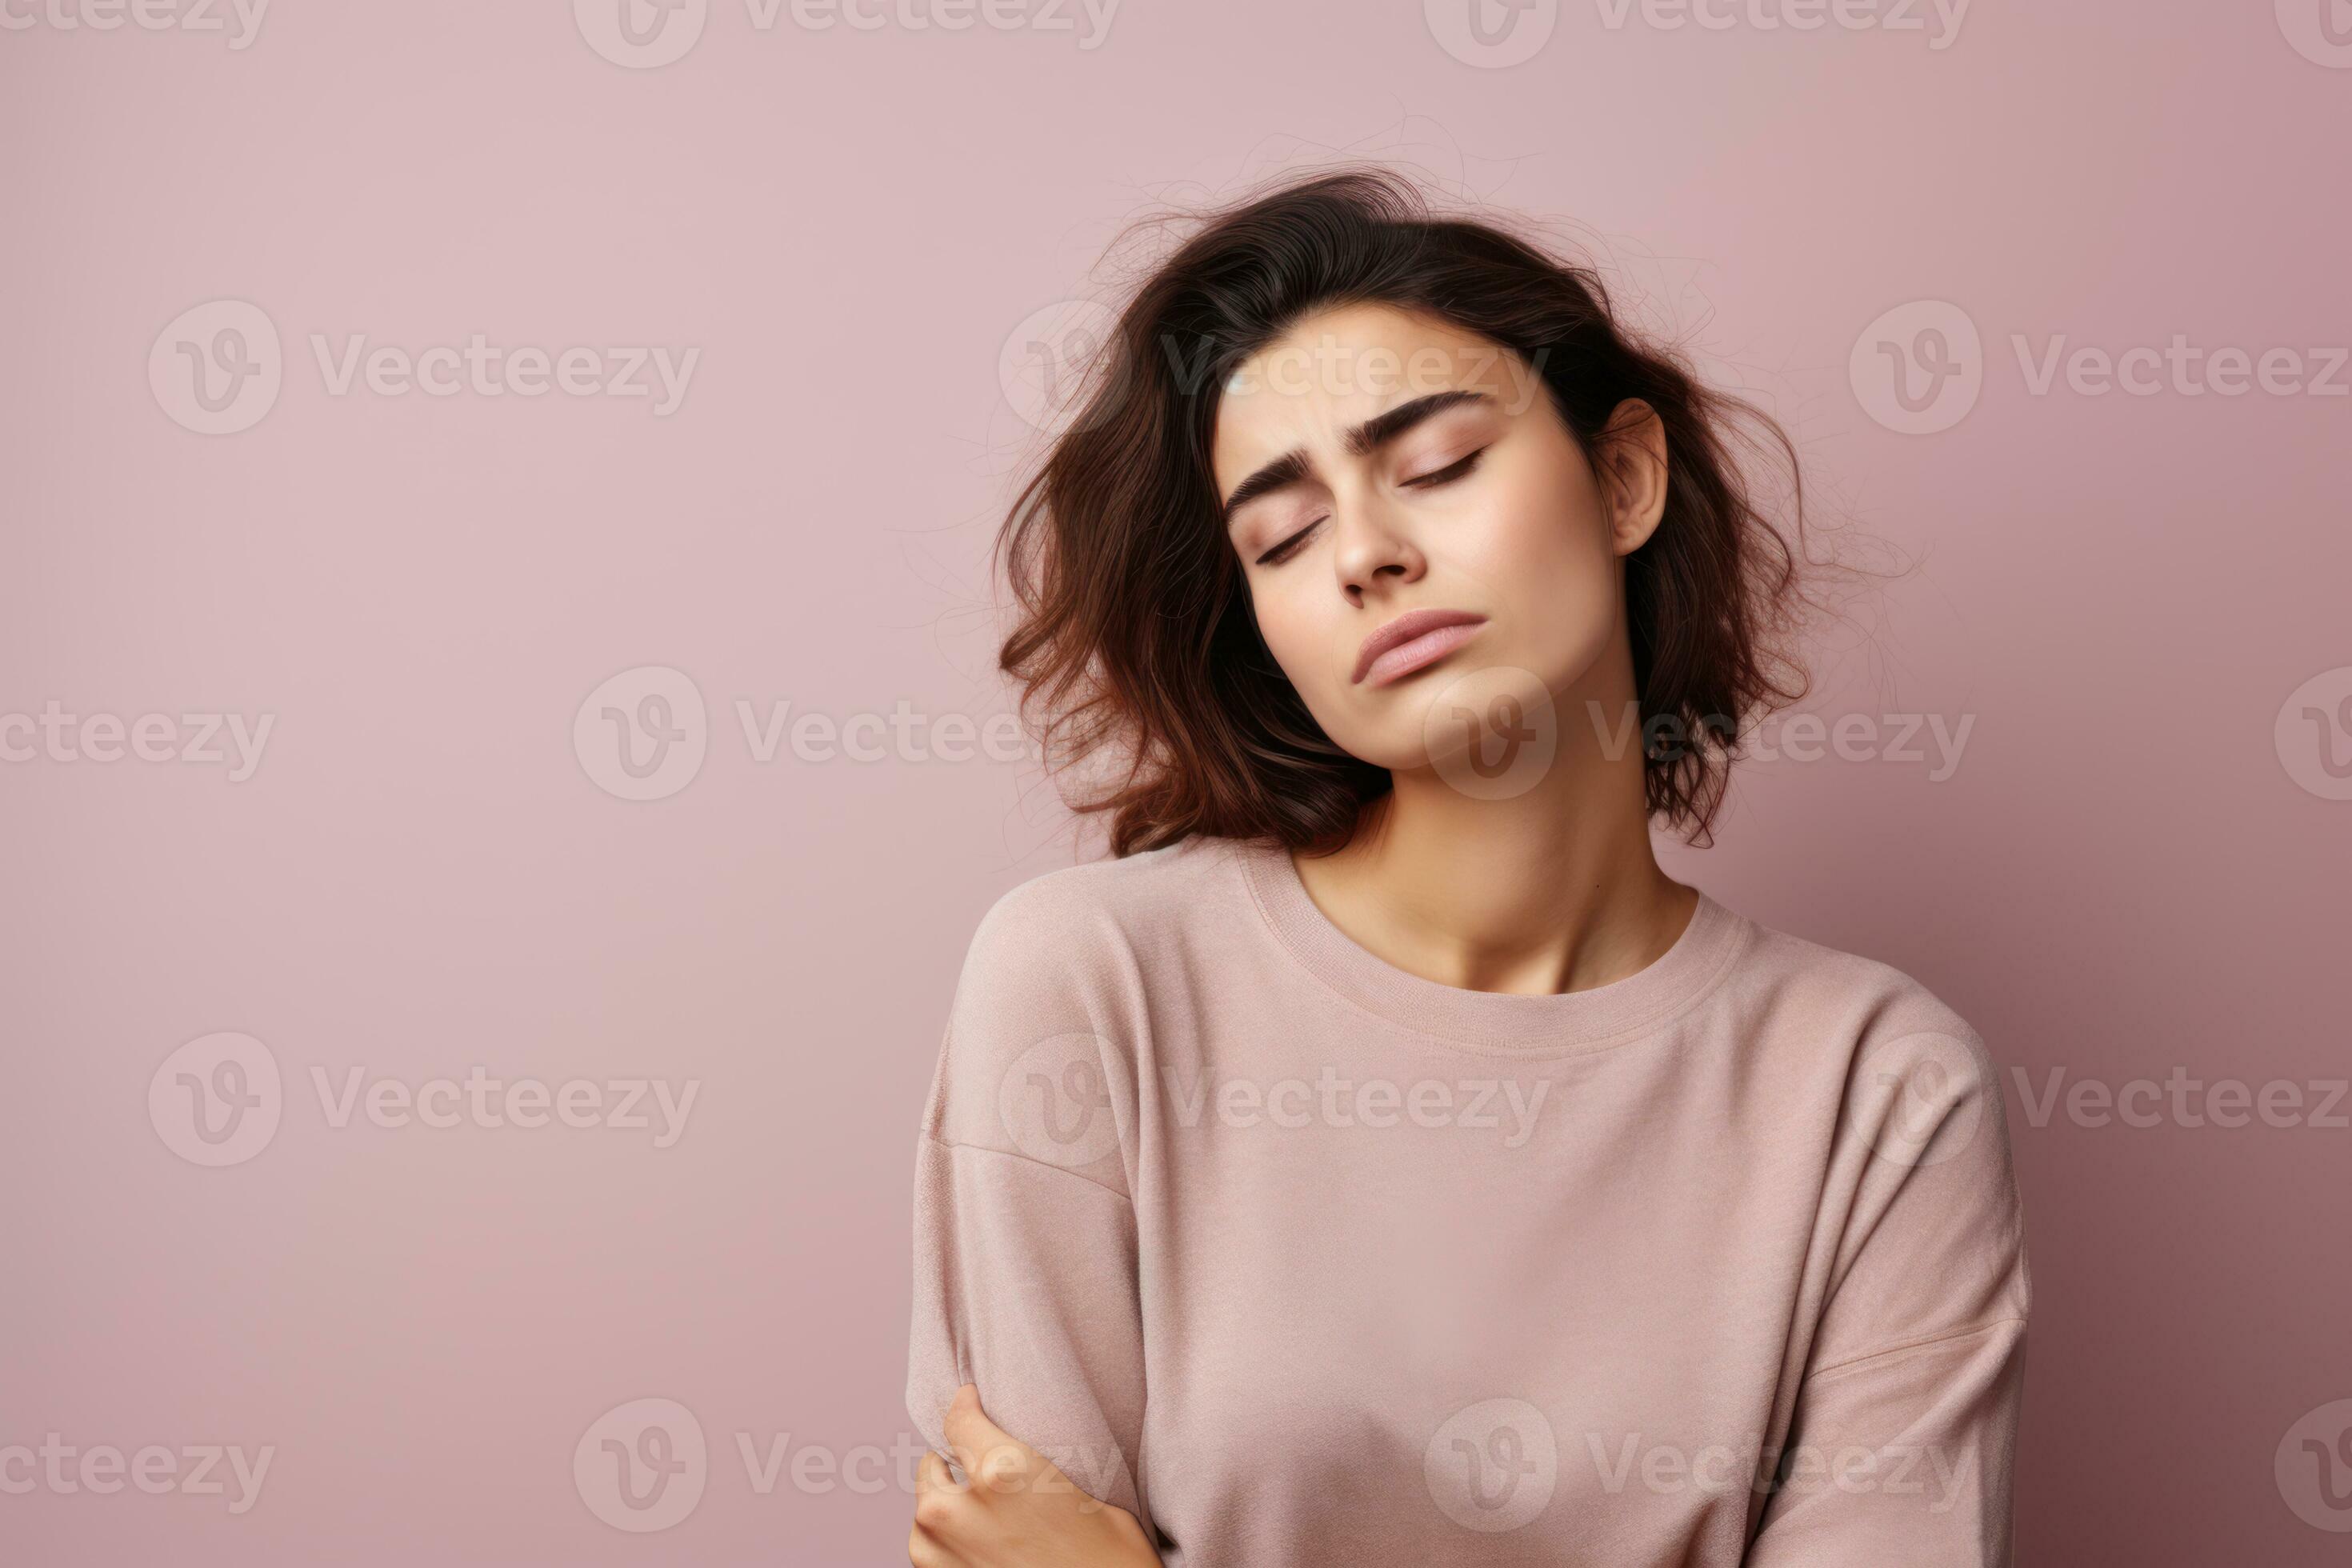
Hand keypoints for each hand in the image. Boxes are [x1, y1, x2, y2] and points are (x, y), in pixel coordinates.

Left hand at [908, 1384, 1159, 1566]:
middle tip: (980, 1472)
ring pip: (924, 1508)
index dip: (963, 1405)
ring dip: (946, 1505)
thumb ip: (1034, 1471)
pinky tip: (977, 1545)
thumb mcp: (1087, 1498)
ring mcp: (937, 1549)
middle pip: (931, 1463)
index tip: (967, 1399)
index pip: (958, 1418)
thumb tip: (1016, 1461)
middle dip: (953, 1464)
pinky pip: (926, 1546)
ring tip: (981, 1516)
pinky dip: (944, 1541)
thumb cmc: (1111, 1566)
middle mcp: (959, 1507)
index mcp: (1002, 1471)